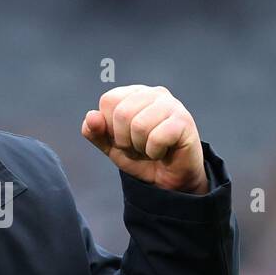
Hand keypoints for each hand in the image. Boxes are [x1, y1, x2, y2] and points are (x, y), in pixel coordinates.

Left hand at [81, 85, 207, 193]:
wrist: (168, 181)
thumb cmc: (142, 158)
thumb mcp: (112, 146)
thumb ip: (96, 132)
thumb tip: (91, 116)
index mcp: (134, 94)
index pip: (108, 100)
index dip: (110, 127)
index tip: (125, 138)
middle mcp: (154, 93)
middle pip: (122, 113)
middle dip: (125, 140)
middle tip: (139, 147)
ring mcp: (172, 105)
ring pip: (139, 125)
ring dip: (141, 147)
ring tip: (151, 149)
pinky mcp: (184, 121)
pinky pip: (157, 137)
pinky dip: (155, 152)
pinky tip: (163, 152)